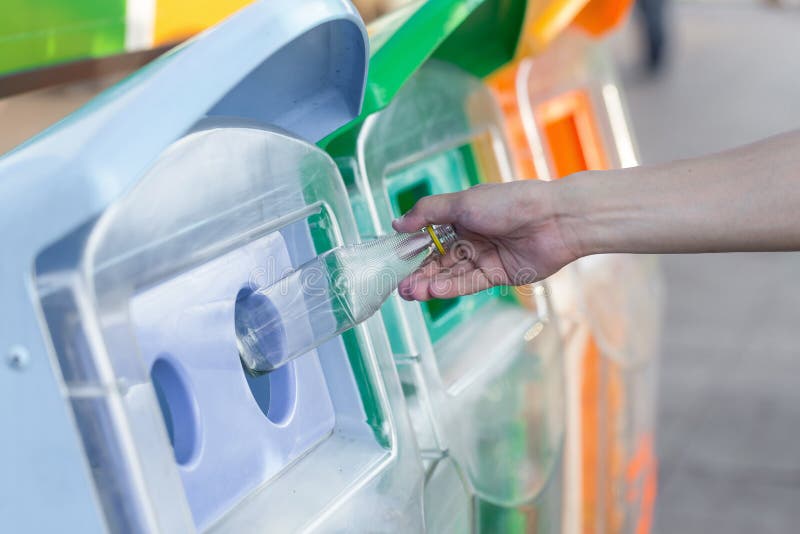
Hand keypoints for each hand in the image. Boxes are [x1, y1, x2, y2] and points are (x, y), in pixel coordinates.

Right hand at [392, 180, 581, 300]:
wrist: (555, 220)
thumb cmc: (512, 203)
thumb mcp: (462, 202)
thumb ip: (427, 213)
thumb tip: (397, 223)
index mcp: (462, 215)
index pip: (430, 235)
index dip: (413, 248)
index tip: (395, 261)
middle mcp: (472, 236)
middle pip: (438, 259)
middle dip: (418, 273)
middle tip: (400, 286)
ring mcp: (485, 256)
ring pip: (451, 273)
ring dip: (430, 283)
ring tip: (411, 292)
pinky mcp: (498, 274)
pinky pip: (469, 283)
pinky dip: (450, 287)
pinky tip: (434, 290)